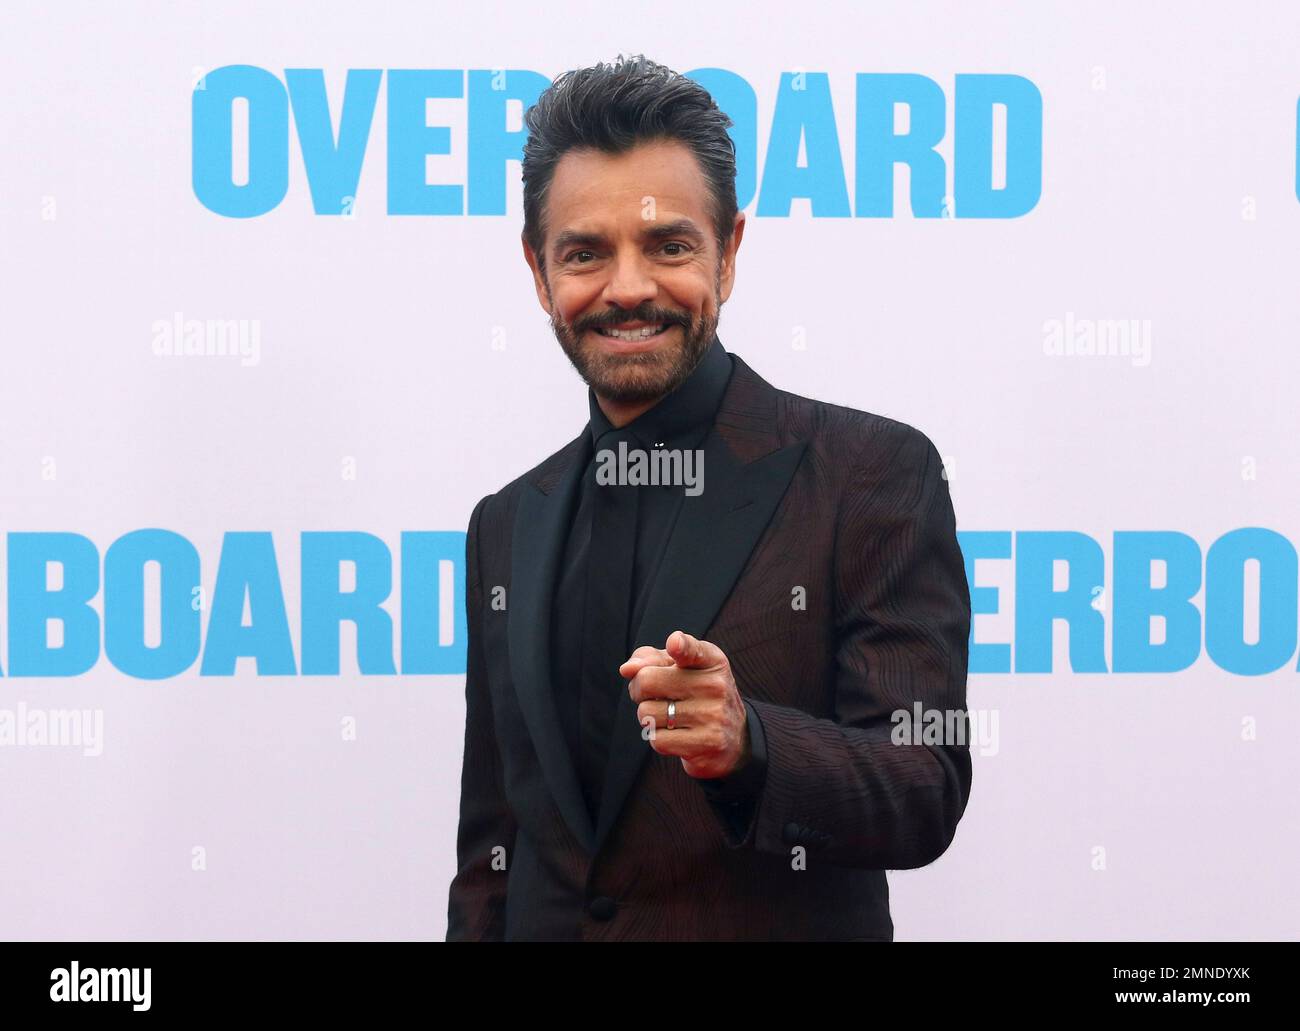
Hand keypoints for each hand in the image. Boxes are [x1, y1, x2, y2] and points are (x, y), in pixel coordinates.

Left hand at [620, 630, 749, 779]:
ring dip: (648, 717)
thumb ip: (651, 658)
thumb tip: (626, 669)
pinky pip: (657, 739)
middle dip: (638, 690)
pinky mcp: (707, 743)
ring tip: (668, 716)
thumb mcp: (680, 668)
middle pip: (647, 680)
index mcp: (711, 660)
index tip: (674, 644)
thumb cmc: (695, 694)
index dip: (680, 646)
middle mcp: (715, 685)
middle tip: (652, 695)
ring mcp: (713, 715)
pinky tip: (677, 734)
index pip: (692, 649)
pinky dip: (658, 737)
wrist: (734, 737)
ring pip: (646, 712)